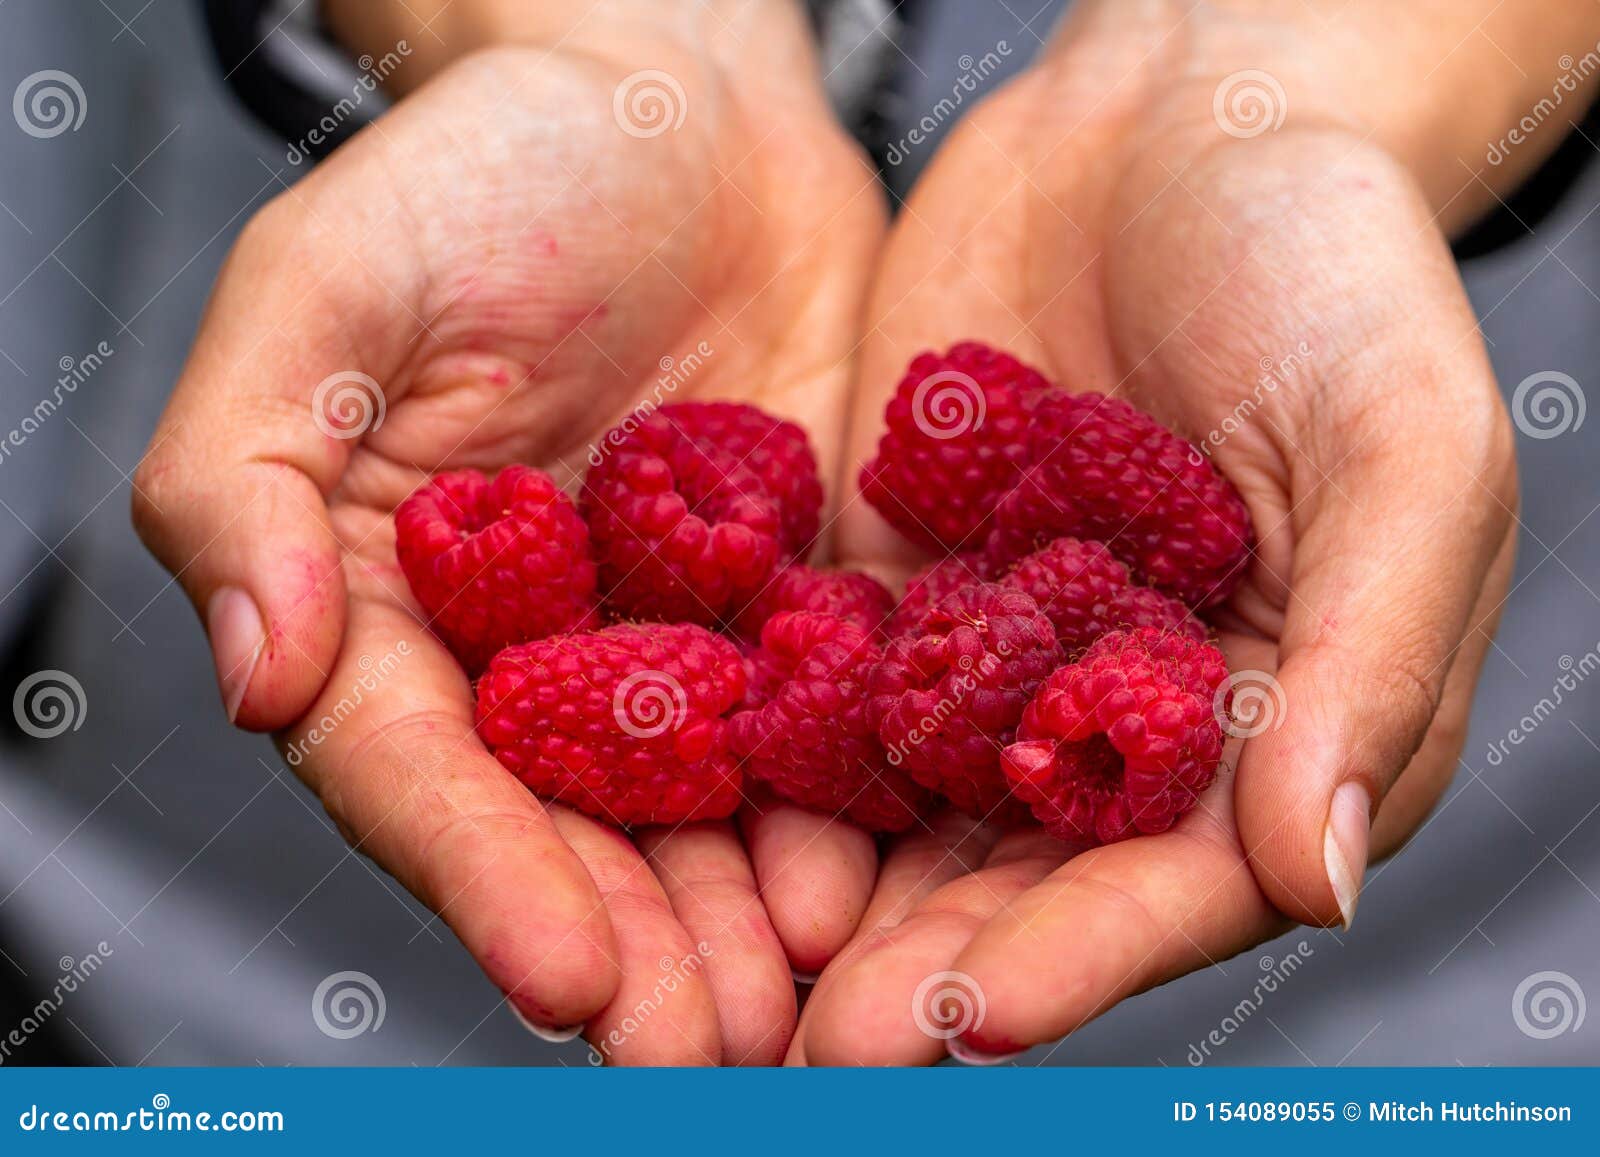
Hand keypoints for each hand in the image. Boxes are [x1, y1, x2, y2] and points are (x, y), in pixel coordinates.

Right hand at [132, 2, 884, 1063]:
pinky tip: (880, 878)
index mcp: (396, 603)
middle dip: (636, 946)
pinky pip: (813, 719)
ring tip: (806, 1013)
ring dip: (745, 919)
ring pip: (701, 808)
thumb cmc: (479, 176)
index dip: (488, 879)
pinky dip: (842, 803)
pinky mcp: (789, 600)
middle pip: (570, 828)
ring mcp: (670, 635)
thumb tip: (254, 674)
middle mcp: (532, 648)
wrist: (671, 114)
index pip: (423, 772)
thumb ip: (245, 478)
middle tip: (705, 1054)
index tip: (566, 981)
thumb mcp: (324, 291)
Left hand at [798, 0, 1521, 1062]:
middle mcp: (1130, 714)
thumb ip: (1367, 660)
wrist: (1172, 129)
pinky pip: (838, 692)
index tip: (983, 1016)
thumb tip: (1318, 877)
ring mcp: (1006, 655)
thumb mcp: (1400, 442)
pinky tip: (710, 822)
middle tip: (828, 1049)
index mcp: (1274, 715)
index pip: (1181, 876)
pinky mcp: (904, 587)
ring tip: (751, 983)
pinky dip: (783, 763)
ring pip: (918, 813)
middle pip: (1031, 874)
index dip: (1088, 952)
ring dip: (840, 904)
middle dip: (935, 967)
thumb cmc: (1327, 267)